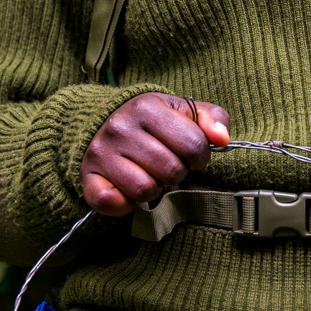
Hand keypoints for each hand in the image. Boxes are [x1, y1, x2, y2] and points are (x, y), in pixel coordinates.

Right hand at [81, 94, 230, 215]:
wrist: (102, 124)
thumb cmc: (151, 122)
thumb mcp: (182, 110)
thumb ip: (211, 118)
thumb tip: (222, 139)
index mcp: (146, 107)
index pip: (193, 145)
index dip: (199, 156)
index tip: (190, 155)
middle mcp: (119, 127)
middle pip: (172, 170)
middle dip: (177, 172)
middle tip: (167, 164)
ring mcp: (101, 153)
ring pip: (146, 190)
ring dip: (154, 189)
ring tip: (148, 174)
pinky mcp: (88, 177)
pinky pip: (113, 203)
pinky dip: (125, 204)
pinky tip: (127, 190)